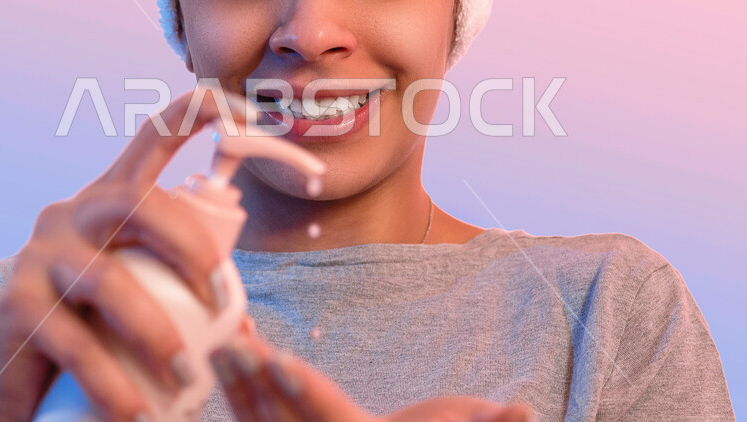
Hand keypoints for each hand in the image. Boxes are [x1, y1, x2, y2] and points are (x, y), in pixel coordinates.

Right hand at [0, 88, 255, 421]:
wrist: (13, 389)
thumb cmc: (97, 338)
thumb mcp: (141, 301)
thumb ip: (180, 295)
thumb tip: (244, 321)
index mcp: (111, 202)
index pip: (153, 137)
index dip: (202, 113)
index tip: (253, 115)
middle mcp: (71, 215)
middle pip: (135, 204)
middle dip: (188, 247)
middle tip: (220, 301)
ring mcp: (38, 258)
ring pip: (107, 282)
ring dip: (157, 334)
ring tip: (189, 379)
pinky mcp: (14, 307)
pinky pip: (73, 342)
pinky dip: (113, 382)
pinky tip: (137, 412)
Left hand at [212, 332, 535, 421]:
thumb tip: (523, 413)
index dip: (310, 394)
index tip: (280, 362)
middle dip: (257, 382)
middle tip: (231, 338)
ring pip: (263, 421)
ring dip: (240, 381)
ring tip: (223, 333)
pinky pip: (259, 418)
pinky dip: (240, 388)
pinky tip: (230, 348)